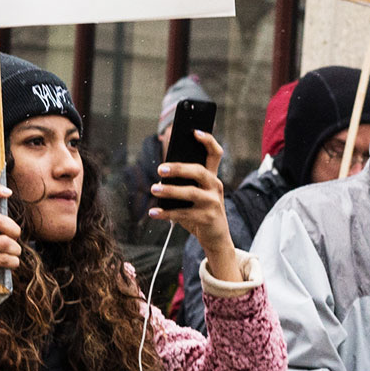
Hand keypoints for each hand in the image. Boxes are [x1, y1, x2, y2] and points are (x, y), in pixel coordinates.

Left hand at [152, 131, 239, 281]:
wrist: (216, 239)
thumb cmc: (201, 211)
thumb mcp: (195, 195)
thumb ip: (184, 182)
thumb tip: (162, 171)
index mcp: (212, 177)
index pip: (215, 153)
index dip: (207, 140)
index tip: (194, 131)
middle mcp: (215, 187)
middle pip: (199, 171)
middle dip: (179, 168)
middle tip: (160, 169)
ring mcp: (213, 203)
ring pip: (191, 193)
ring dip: (170, 191)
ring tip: (154, 189)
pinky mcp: (207, 219)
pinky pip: (183, 214)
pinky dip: (165, 213)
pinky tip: (153, 212)